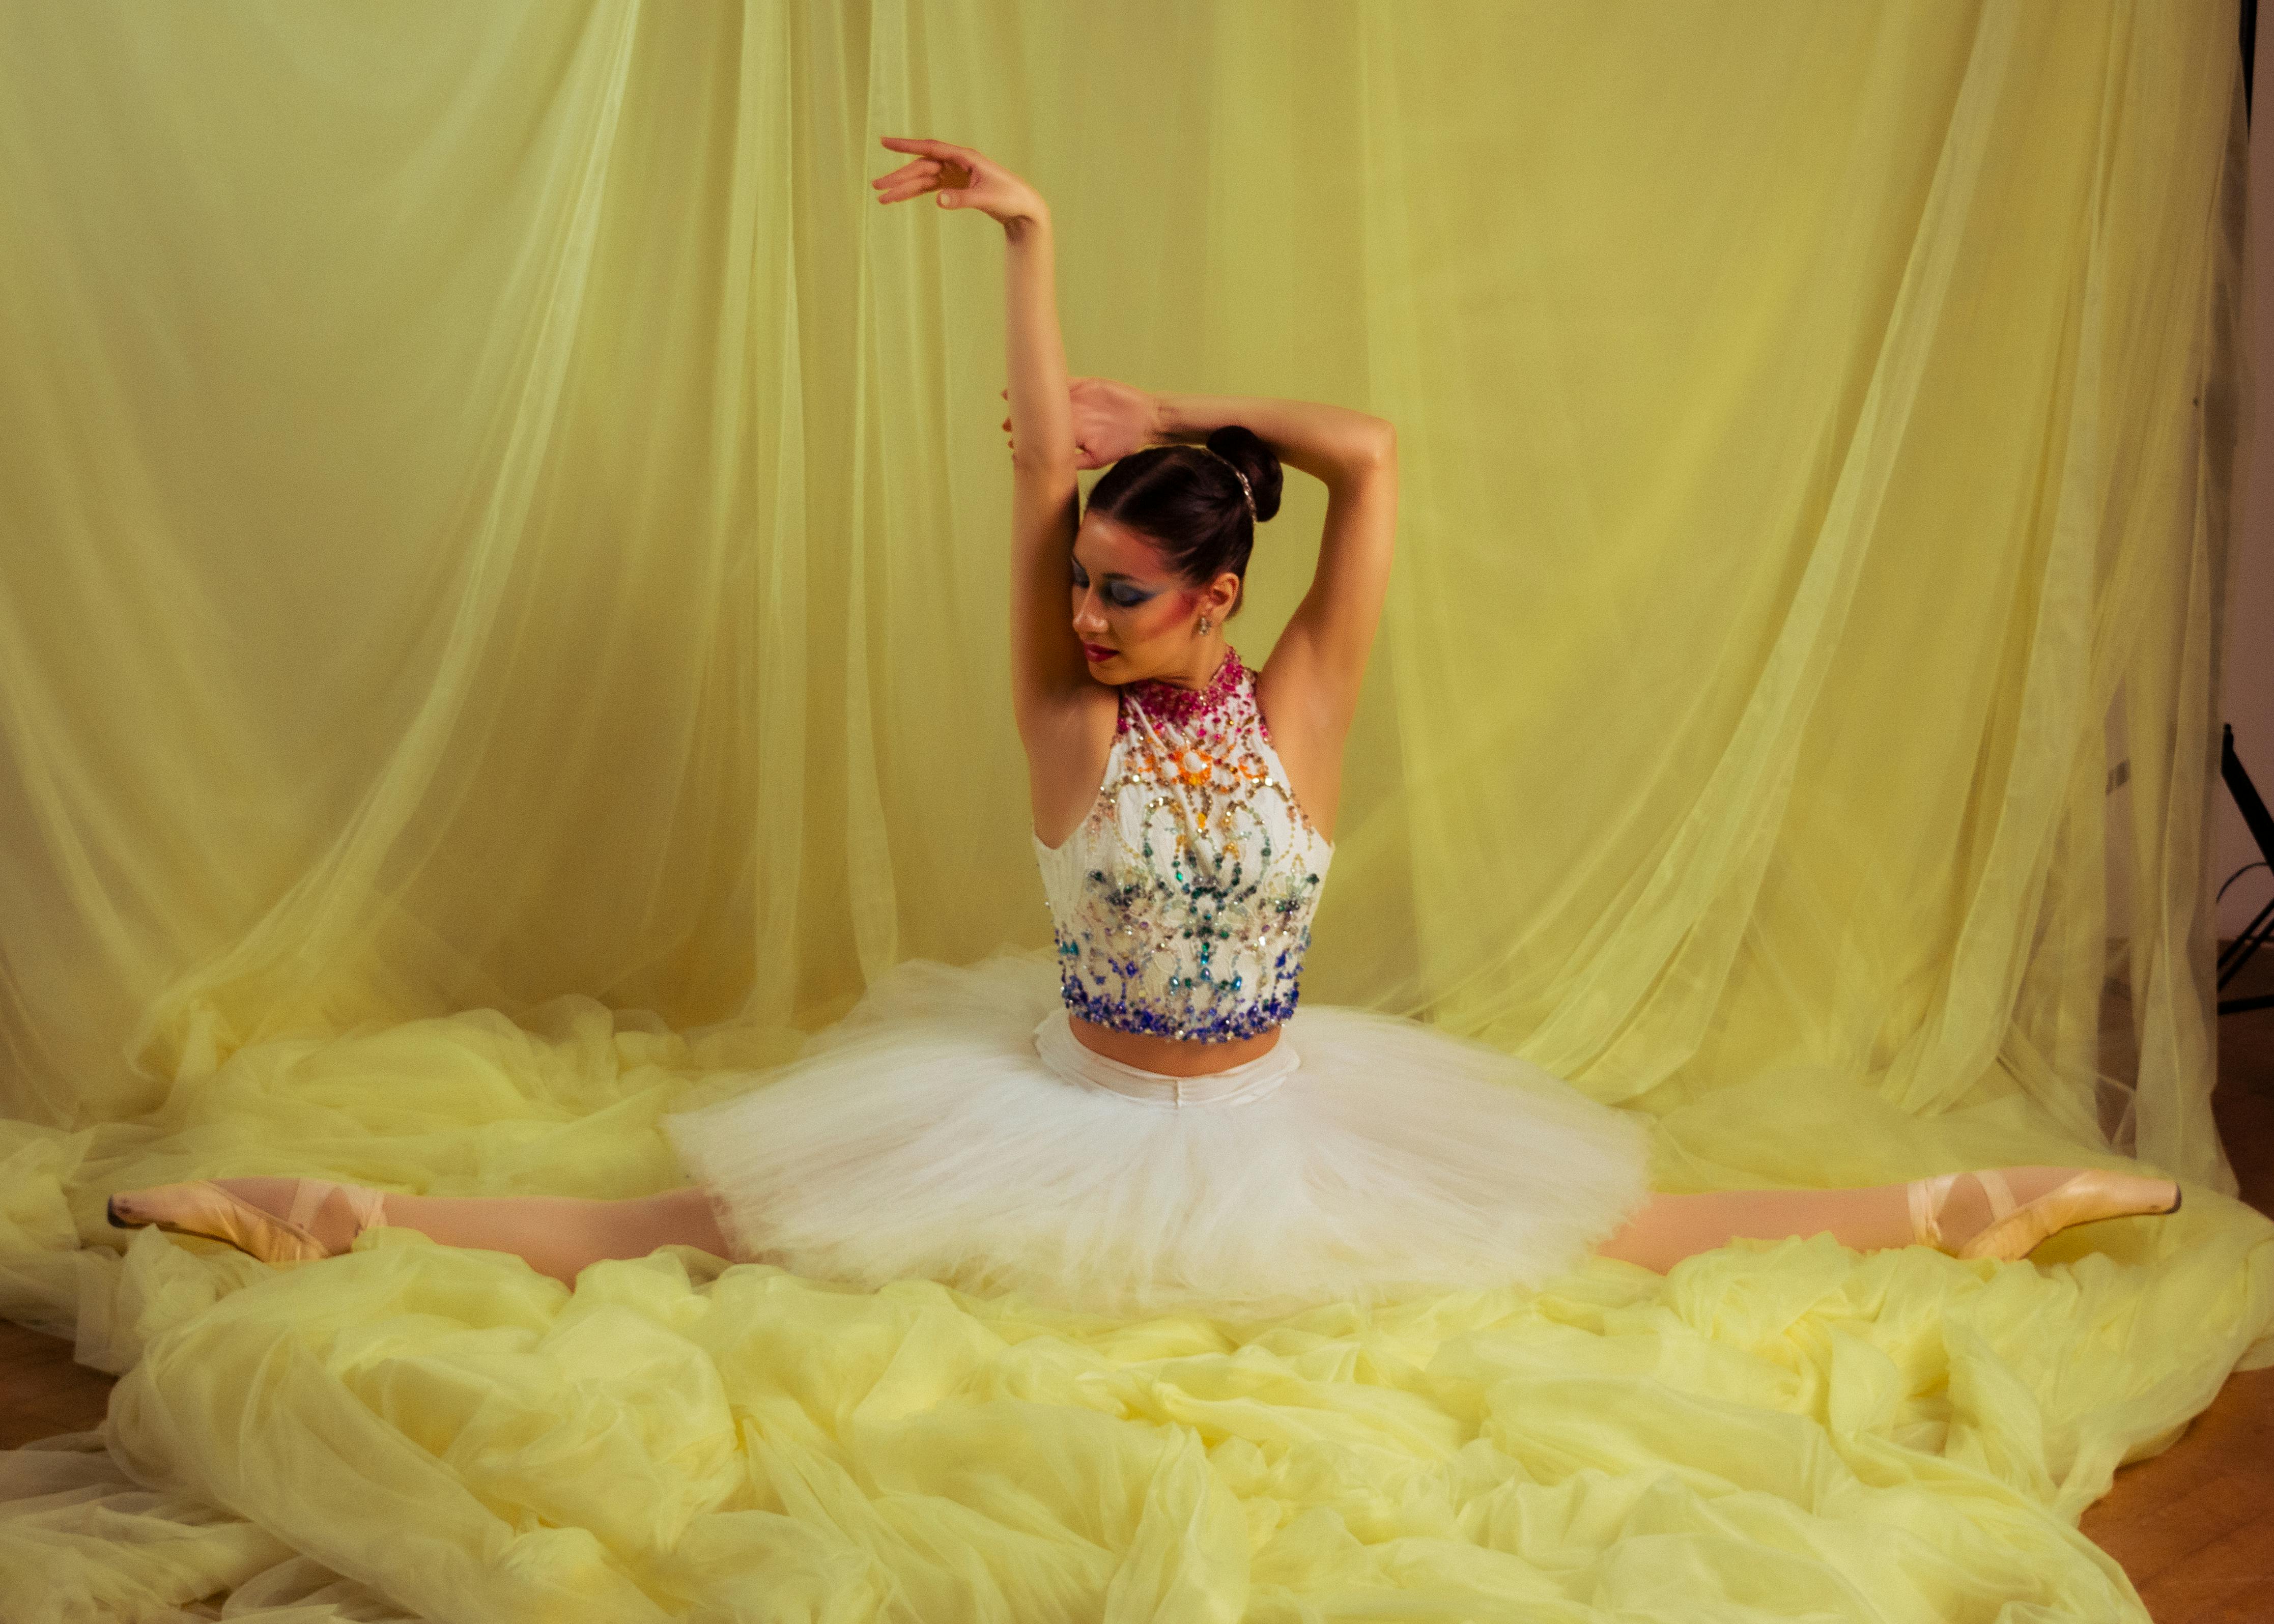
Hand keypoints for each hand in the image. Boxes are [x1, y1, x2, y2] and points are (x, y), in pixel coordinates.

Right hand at [873, 137, 1046, 227]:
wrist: (1023, 207)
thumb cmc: (1010, 198)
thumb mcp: (986, 198)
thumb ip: (962, 199)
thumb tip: (937, 200)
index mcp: (964, 157)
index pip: (929, 148)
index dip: (906, 145)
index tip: (884, 142)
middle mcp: (957, 163)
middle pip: (921, 167)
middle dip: (898, 177)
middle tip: (876, 186)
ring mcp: (955, 174)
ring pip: (923, 179)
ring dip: (903, 188)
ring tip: (882, 198)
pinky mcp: (955, 186)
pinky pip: (930, 188)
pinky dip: (915, 193)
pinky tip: (900, 198)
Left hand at [1000, 376, 1158, 468]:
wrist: (1147, 420)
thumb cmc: (1125, 443)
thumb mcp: (1099, 458)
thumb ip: (1077, 461)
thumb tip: (1054, 469)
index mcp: (1072, 435)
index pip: (1044, 437)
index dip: (1028, 440)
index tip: (1012, 444)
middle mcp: (1071, 417)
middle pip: (1040, 417)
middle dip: (1022, 421)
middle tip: (1006, 424)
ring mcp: (1075, 400)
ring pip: (1046, 398)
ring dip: (1029, 399)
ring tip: (1008, 398)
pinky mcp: (1083, 385)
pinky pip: (1062, 382)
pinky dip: (1048, 381)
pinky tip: (1033, 379)